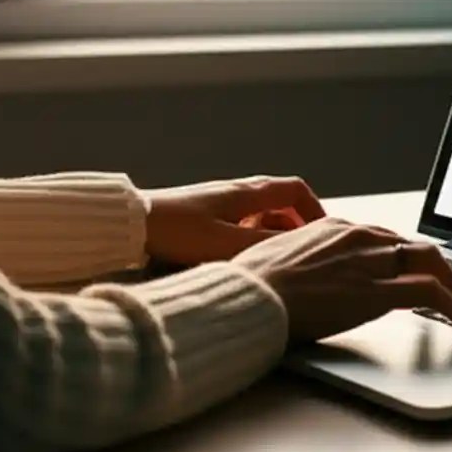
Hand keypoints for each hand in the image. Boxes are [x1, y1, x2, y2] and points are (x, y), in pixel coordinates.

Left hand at [145, 176, 325, 265]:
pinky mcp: (201, 214)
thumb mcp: (228, 244)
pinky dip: (250, 236)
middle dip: (295, 227)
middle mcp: (236, 192)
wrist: (130, 225)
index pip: (296, 190)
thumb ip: (266, 245)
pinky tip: (240, 259)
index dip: (314, 211)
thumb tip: (300, 248)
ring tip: (272, 261)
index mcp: (248, 193)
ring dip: (271, 234)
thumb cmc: (178, 233)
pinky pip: (239, 221)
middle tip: (300, 255)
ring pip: (259, 213)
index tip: (322, 236)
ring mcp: (218, 201)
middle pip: (279, 202)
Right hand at [233, 217, 451, 341]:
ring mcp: (372, 261)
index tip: (407, 271)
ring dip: (451, 284)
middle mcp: (359, 236)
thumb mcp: (278, 260)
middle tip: (445, 287)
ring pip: (430, 260)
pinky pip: (431, 291)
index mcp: (335, 226)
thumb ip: (302, 263)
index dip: (401, 256)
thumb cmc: (252, 285)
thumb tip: (300, 278)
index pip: (383, 236)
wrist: (251, 297)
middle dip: (433, 266)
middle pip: (411, 245)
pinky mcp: (380, 291)